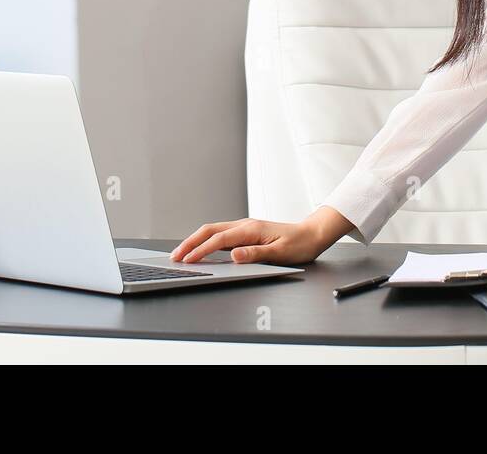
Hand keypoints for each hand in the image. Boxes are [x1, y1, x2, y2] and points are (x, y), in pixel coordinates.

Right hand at [169, 210, 342, 265]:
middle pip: (210, 230)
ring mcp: (245, 228)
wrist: (312, 234)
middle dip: (190, 242)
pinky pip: (221, 235)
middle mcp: (245, 225)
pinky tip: (201, 250)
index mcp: (251, 229)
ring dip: (196, 241)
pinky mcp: (246, 233)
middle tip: (174, 256)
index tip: (187, 260)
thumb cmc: (299, 244)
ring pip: (213, 231)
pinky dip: (206, 241)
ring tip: (182, 254)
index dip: (201, 250)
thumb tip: (234, 255)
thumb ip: (256, 254)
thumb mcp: (280, 252)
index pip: (219, 239)